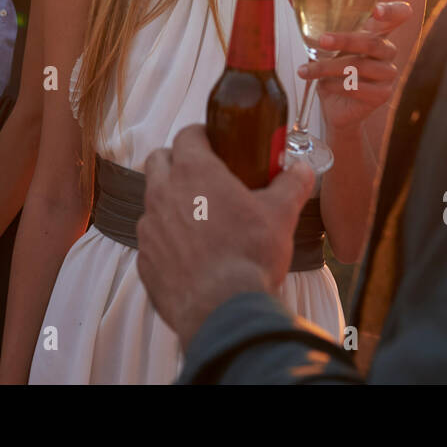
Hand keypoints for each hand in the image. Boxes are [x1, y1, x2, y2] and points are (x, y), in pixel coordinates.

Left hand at [137, 124, 315, 349]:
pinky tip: (191, 255)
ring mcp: (149, 228)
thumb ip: (292, 184)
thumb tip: (301, 169)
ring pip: (152, 202)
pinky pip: (152, 240)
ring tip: (199, 219)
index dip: (201, 136)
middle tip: (202, 176)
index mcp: (193, 173)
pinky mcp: (145, 260)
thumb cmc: (251, 255)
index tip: (214, 143)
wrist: (224, 310)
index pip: (187, 136)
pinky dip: (167, 240)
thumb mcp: (281, 213)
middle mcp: (163, 194)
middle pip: (159, 161)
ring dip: (170, 203)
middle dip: (176, 162)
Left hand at [288, 0, 411, 131]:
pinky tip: (323, 85)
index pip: (399, 14)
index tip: (376, 10)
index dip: (392, 11)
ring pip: (360, 66)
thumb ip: (310, 13)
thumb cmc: (331, 66)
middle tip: (321, 40)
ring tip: (307, 70)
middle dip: (344, 40)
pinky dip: (336, 86)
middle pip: (372, 41)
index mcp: (378, 31)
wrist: (334, 105)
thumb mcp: (320, 39)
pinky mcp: (382, 94)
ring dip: (329, 67)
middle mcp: (388, 50)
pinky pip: (358, 87)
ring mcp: (388, 73)